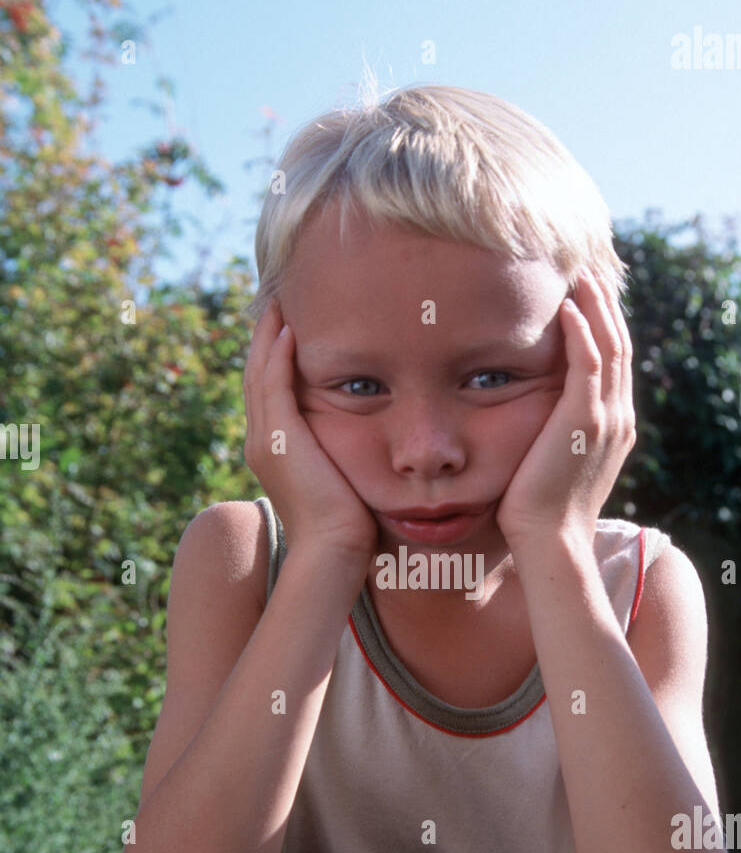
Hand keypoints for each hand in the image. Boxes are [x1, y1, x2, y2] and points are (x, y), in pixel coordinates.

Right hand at [243, 298, 379, 563]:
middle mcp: (262, 442)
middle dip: (266, 339)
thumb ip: (344, 454)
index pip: (270, 391)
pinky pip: (272, 385)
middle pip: (257, 376)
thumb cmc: (350, 525)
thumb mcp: (344, 478)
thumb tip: (371, 439)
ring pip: (259, 375)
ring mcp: (266, 440)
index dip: (274, 358)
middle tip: (277, 303)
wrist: (335, 550)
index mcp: (275, 450)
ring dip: (268, 337)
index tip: (289, 327)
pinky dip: (277, 356)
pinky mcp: (279, 439)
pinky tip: (288, 330)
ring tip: (279, 305)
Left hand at [495, 266, 635, 552]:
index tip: (589, 296)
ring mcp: (606, 418)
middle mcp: (618, 417)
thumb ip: (554, 435)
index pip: (615, 362)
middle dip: (606, 305)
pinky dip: (582, 330)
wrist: (549, 540)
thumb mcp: (553, 464)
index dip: (606, 325)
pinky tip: (568, 306)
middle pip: (620, 344)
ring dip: (596, 306)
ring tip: (579, 275)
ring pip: (610, 346)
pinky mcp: (584, 420)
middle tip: (589, 270)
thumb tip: (534, 421)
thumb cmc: (539, 512)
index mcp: (614, 426)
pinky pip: (589, 362)